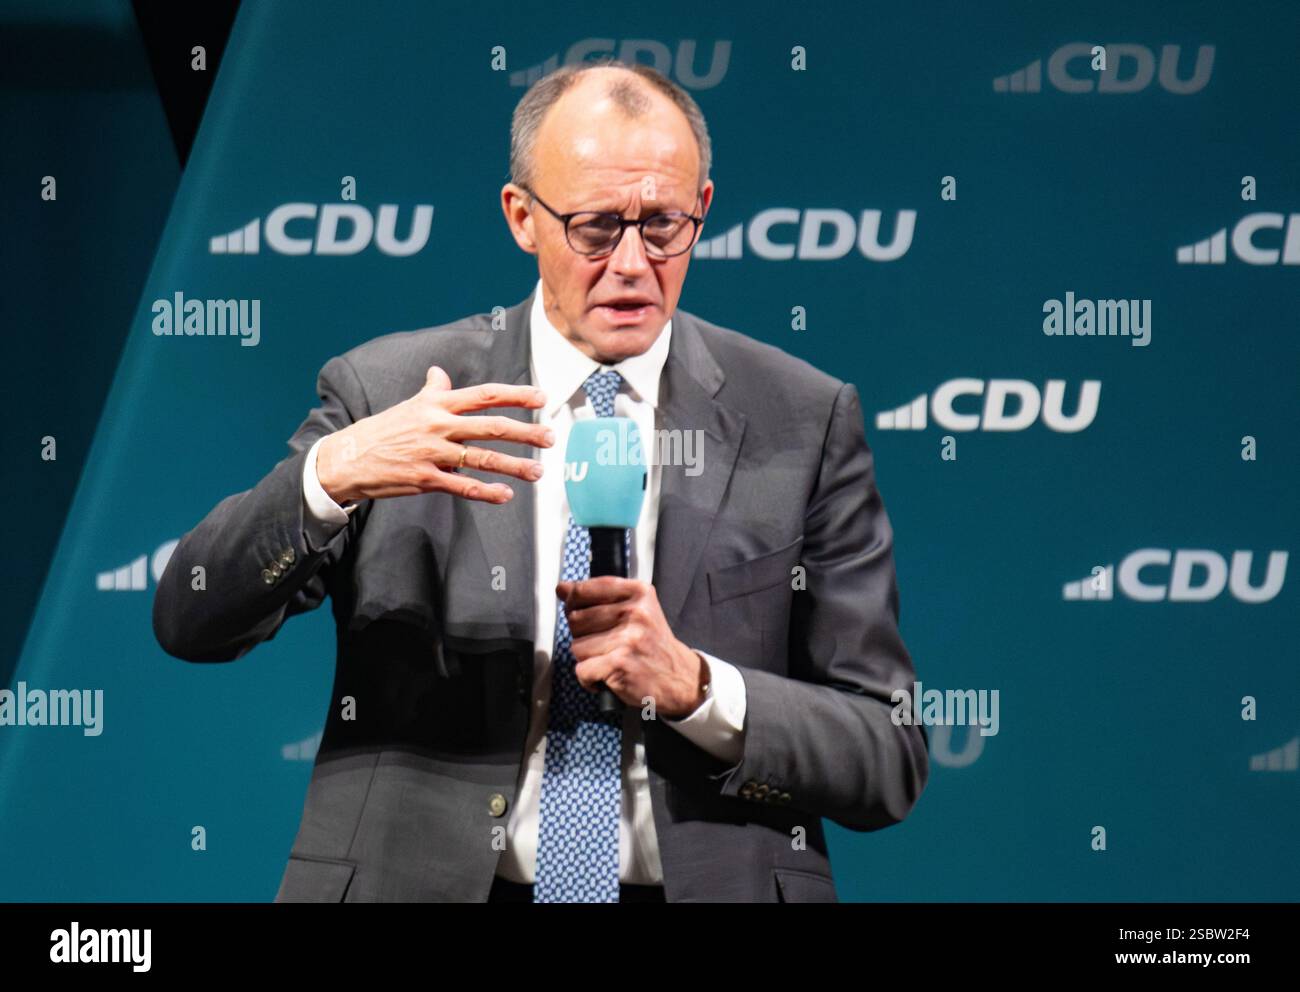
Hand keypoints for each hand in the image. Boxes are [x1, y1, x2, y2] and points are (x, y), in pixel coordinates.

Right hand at [315, 366, 553, 504]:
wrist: (347, 458)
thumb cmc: (382, 430)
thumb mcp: (409, 405)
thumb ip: (431, 391)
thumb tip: (439, 373)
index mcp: (437, 405)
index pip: (484, 395)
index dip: (516, 395)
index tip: (541, 397)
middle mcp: (439, 426)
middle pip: (492, 426)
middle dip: (526, 432)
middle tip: (551, 437)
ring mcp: (433, 453)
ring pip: (483, 458)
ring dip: (514, 466)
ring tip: (538, 472)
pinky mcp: (426, 479)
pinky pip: (463, 486)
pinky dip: (487, 492)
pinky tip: (506, 495)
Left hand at [560, 577, 707, 718]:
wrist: (678, 677)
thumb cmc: (651, 643)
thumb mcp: (635, 609)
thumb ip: (599, 596)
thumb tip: (562, 588)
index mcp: (638, 593)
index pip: (585, 589)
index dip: (573, 602)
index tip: (576, 610)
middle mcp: (635, 612)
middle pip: (575, 619)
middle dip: (582, 635)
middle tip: (602, 643)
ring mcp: (628, 638)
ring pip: (576, 646)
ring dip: (587, 659)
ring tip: (608, 659)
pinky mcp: (620, 663)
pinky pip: (582, 670)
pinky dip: (589, 679)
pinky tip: (606, 676)